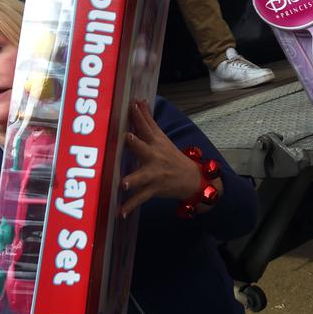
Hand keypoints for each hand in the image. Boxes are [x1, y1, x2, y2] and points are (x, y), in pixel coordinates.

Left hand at [120, 100, 220, 217]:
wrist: (192, 179)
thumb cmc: (171, 157)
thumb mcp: (161, 137)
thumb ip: (148, 120)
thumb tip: (140, 100)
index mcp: (155, 143)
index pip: (146, 126)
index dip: (139, 115)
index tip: (131, 104)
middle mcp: (155, 157)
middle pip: (144, 148)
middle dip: (135, 143)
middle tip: (126, 137)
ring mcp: (154, 174)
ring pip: (142, 177)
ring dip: (133, 180)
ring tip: (123, 183)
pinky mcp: (154, 189)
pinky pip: (140, 198)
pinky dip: (130, 206)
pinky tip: (120, 212)